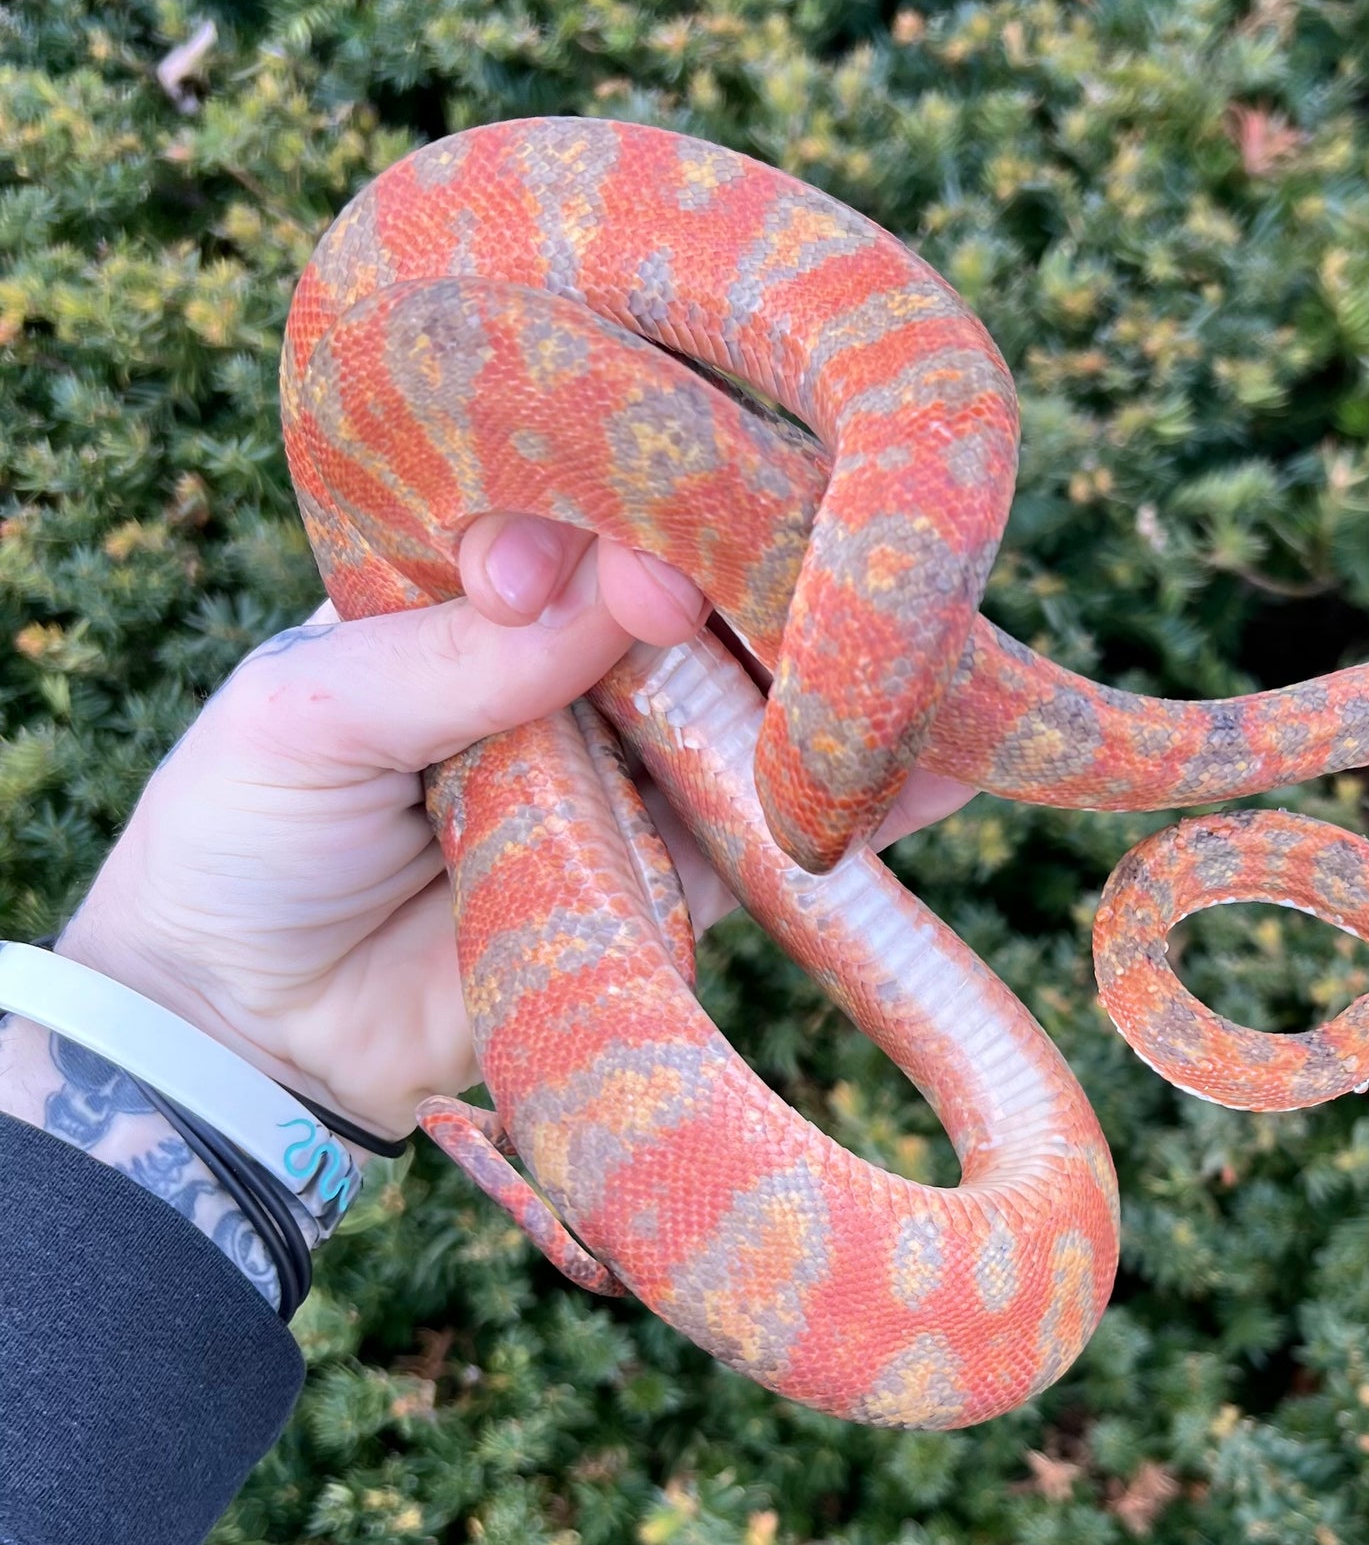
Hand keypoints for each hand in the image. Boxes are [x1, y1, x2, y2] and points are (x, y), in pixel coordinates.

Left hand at [54, 515, 976, 1142]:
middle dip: (772, 579)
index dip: (642, 517)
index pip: (589, 511)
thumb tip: (622, 585)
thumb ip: (457, 657)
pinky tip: (950, 762)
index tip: (652, 572)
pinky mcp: (678, 873)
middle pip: (701, 597)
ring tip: (935, 647)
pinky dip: (862, 804)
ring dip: (838, 680)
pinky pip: (776, 830)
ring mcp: (636, 764)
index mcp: (477, 583)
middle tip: (844, 580)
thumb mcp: (310, 717)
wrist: (247, 1032)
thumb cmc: (241, 840)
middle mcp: (572, 660)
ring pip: (757, 704)